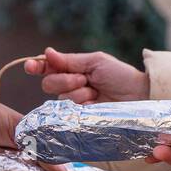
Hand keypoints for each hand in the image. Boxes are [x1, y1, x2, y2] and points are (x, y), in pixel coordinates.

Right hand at [23, 47, 148, 103]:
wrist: (138, 96)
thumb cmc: (120, 76)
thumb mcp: (96, 62)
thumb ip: (70, 60)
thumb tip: (47, 52)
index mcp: (73, 69)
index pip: (48, 68)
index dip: (36, 66)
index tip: (31, 66)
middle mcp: (71, 86)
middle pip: (49, 84)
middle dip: (65, 80)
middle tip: (85, 80)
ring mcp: (75, 103)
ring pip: (60, 98)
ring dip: (77, 93)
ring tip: (95, 93)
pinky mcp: (80, 118)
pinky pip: (69, 112)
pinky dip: (81, 105)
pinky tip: (94, 104)